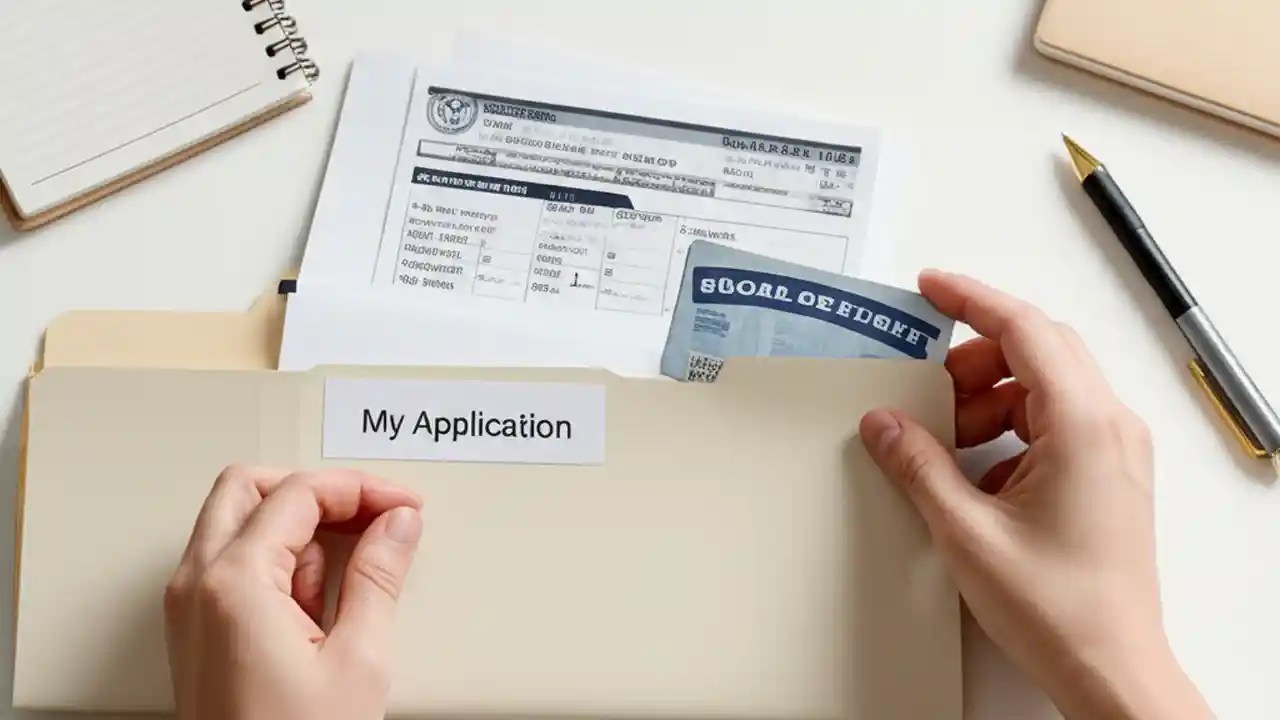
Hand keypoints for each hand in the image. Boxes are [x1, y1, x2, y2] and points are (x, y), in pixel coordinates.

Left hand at [164, 466, 422, 719]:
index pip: (299, 493)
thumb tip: (397, 525)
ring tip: (351, 572)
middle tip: (371, 512)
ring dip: (296, 524)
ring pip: (237, 521)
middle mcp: (197, 586)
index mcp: (234, 582)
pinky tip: (321, 601)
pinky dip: (278, 559)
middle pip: (249, 488)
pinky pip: (232, 564)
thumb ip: (379, 577)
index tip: (403, 505)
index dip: (361, 488)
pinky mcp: (197, 632)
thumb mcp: (358, 660)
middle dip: (317, 490)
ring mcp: (190, 609)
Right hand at [860, 271, 1212, 719]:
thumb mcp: (966, 530)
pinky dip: (1010, 431)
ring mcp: (1115, 452)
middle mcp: (1111, 427)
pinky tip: (974, 472)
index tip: (930, 287)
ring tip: (944, 439)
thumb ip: (918, 465)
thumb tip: (883, 422)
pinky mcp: (1109, 477)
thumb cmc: (1058, 608)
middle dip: (976, 357)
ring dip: (990, 398)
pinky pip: (1055, 424)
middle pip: (1040, 351)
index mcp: (1085, 425)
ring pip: (1046, 388)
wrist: (1111, 669)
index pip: (1027, 329)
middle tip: (924, 381)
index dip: (972, 299)